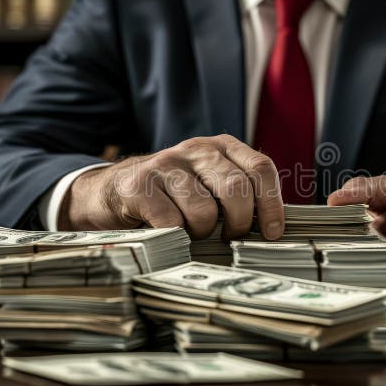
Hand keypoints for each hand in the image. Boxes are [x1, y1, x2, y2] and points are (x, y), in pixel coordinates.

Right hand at [59, 134, 284, 239]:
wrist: (110, 192)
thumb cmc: (172, 196)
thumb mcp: (208, 184)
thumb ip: (239, 194)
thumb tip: (275, 228)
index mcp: (220, 147)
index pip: (260, 169)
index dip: (272, 205)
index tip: (271, 233)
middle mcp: (195, 149)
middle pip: (236, 188)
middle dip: (238, 223)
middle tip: (229, 238)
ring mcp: (165, 164)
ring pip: (204, 210)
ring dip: (201, 232)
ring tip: (191, 232)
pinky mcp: (139, 185)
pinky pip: (171, 222)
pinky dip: (175, 238)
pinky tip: (168, 233)